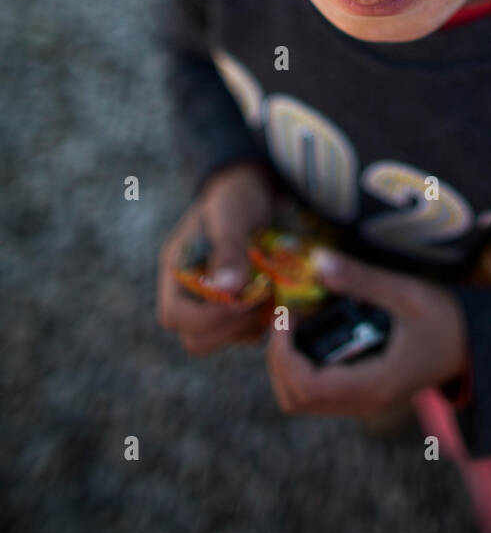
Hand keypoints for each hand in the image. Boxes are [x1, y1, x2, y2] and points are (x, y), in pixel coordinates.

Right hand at [157, 161, 275, 354]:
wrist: (253, 192)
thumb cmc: (235, 198)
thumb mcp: (230, 216)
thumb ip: (228, 250)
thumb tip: (227, 291)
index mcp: (177, 271)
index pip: (173, 314)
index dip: (203, 318)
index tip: (238, 301)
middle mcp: (190, 293)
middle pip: (195, 338)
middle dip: (229, 326)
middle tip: (259, 299)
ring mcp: (212, 303)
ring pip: (221, 340)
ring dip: (248, 326)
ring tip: (269, 294)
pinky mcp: (236, 308)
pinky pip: (245, 334)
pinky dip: (261, 323)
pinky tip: (275, 297)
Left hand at [266, 249, 469, 419]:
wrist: (476, 345)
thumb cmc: (447, 318)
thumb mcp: (406, 293)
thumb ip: (361, 280)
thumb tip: (317, 261)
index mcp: (375, 384)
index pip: (306, 386)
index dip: (282, 352)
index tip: (286, 314)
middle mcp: (365, 403)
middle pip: (295, 399)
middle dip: (278, 358)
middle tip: (285, 317)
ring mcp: (364, 403)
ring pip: (303, 400)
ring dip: (287, 364)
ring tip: (296, 323)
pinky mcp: (364, 394)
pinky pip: (319, 392)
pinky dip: (303, 367)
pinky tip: (313, 333)